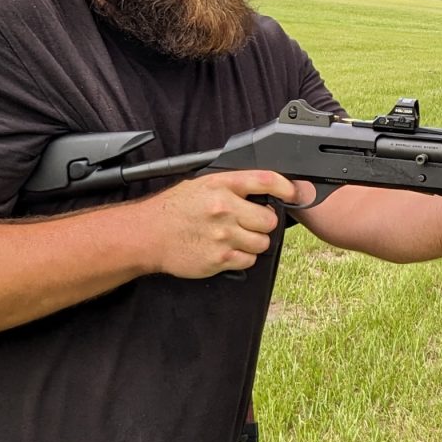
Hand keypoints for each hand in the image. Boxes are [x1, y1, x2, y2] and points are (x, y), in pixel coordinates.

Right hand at [137, 171, 312, 277]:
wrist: (147, 235)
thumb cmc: (174, 210)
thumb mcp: (201, 185)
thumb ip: (231, 187)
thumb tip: (265, 191)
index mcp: (221, 185)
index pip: (266, 180)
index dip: (287, 187)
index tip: (294, 193)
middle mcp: (223, 208)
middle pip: (269, 219)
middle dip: (264, 222)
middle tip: (251, 223)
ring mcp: (222, 235)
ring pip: (262, 242)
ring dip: (255, 242)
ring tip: (237, 238)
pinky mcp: (219, 258)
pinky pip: (249, 260)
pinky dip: (243, 258)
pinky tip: (228, 250)